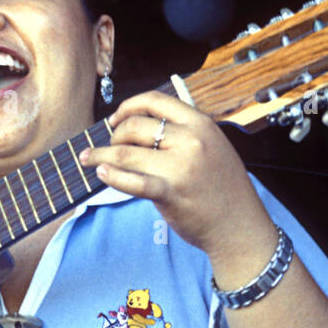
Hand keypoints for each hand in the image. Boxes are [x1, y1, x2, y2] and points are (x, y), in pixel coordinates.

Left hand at [78, 91, 277, 285]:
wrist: (238, 225)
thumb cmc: (222, 188)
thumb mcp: (213, 146)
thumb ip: (184, 133)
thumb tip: (141, 126)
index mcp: (200, 124)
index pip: (155, 101)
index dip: (127, 106)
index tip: (114, 118)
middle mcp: (190, 141)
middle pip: (134, 127)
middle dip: (114, 136)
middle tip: (109, 148)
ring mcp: (180, 167)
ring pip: (126, 153)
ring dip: (101, 155)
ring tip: (89, 159)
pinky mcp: (169, 193)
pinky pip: (131, 181)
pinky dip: (111, 176)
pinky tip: (101, 174)